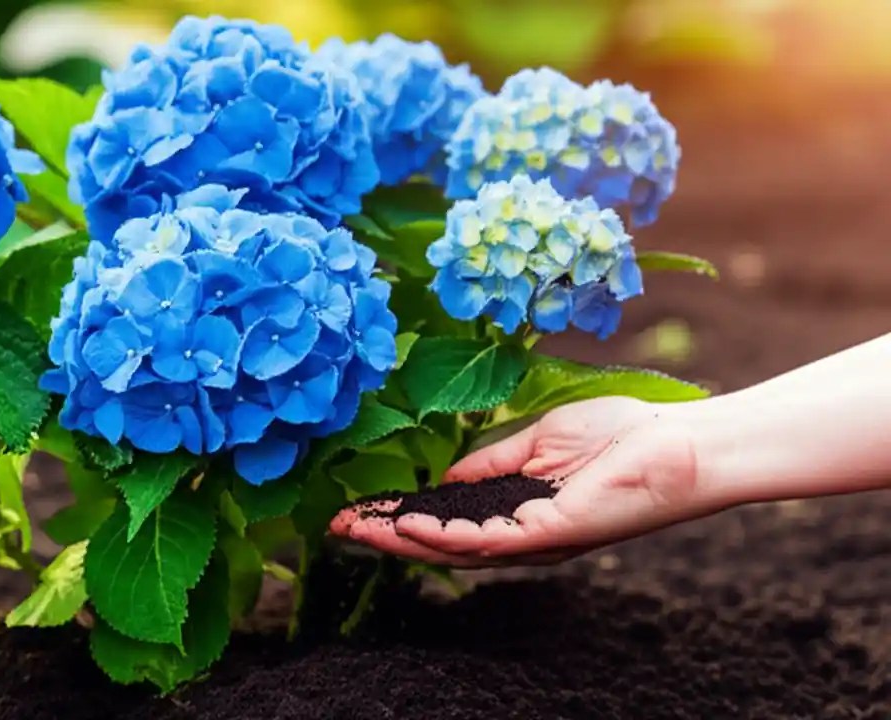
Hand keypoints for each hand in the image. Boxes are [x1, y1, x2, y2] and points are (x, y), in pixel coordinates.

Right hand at [330, 397, 716, 567]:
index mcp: (519, 510)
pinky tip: (415, 527)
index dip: (401, 517)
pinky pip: (491, 540)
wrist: (680, 444)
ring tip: (360, 530)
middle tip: (340, 528)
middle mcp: (523, 534)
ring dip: (406, 539)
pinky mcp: (554, 532)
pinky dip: (449, 536)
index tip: (357, 510)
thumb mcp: (539, 440)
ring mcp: (537, 537)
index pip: (448, 520)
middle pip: (442, 545)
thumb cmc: (622, 435)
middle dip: (389, 536)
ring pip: (457, 550)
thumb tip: (444, 480)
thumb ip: (492, 462)